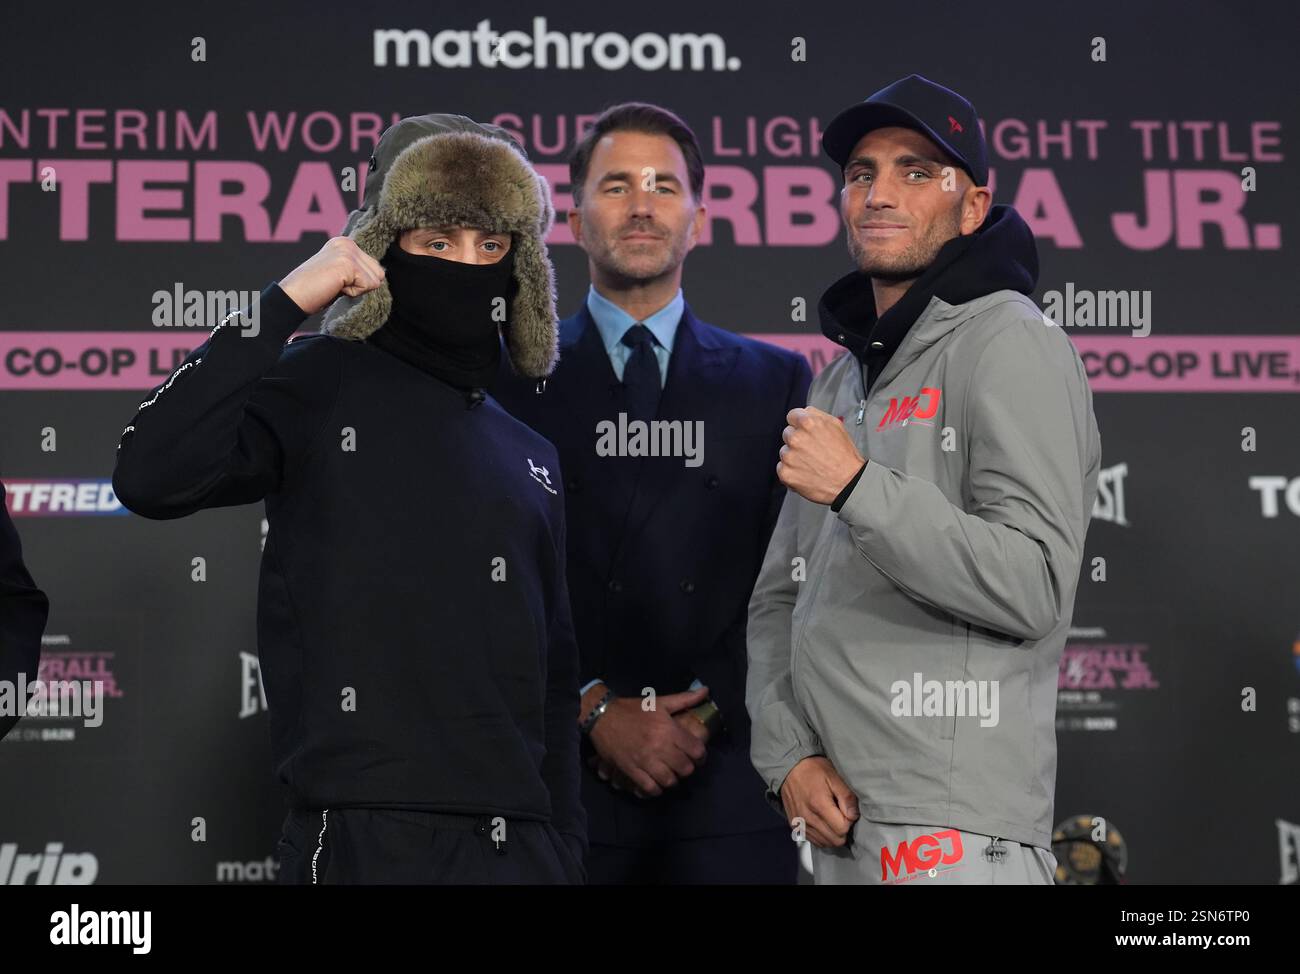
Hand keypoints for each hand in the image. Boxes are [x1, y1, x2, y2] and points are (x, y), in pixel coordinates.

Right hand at [278, 236, 385, 315]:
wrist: (293, 297)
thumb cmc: (314, 290)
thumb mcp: (340, 274)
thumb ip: (357, 270)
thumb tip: (381, 275)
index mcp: (345, 243)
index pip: (375, 267)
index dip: (359, 282)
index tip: (337, 282)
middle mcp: (347, 243)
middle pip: (379, 273)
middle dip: (361, 285)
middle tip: (336, 285)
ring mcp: (347, 251)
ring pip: (376, 280)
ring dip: (356, 290)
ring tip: (334, 285)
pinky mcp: (348, 263)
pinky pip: (368, 286)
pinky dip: (353, 293)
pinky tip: (334, 288)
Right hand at [587, 686, 710, 797]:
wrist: (602, 716)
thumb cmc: (633, 709)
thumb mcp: (659, 702)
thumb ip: (684, 698)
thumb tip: (706, 691)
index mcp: (668, 729)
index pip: (696, 751)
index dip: (701, 755)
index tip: (697, 755)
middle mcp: (659, 746)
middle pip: (685, 768)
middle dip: (687, 768)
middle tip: (682, 764)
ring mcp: (645, 761)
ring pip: (669, 781)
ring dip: (672, 779)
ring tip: (670, 773)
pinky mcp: (631, 770)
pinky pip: (650, 788)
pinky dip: (656, 789)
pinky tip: (656, 783)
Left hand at [776, 406, 865, 504]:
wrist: (848, 482)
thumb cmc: (844, 456)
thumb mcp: (836, 425)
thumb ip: (816, 415)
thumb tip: (804, 412)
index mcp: (808, 423)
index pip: (792, 416)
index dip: (799, 423)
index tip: (804, 431)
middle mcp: (796, 438)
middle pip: (787, 433)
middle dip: (797, 440)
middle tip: (812, 450)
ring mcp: (789, 456)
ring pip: (785, 451)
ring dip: (794, 456)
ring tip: (811, 463)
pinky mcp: (786, 473)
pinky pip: (782, 468)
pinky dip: (792, 471)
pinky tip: (805, 472)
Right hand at [779, 755, 859, 847]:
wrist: (789, 769)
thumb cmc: (813, 770)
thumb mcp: (834, 777)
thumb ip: (846, 797)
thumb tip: (854, 816)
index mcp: (819, 805)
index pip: (842, 829)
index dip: (849, 821)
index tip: (846, 810)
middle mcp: (808, 818)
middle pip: (835, 840)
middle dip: (843, 830)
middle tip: (841, 815)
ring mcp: (800, 824)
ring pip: (826, 843)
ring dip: (833, 835)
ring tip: (832, 819)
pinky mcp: (795, 826)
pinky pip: (814, 841)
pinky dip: (822, 836)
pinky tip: (823, 824)